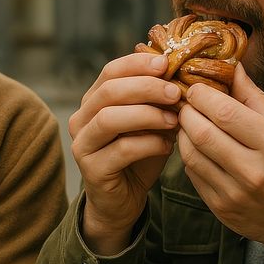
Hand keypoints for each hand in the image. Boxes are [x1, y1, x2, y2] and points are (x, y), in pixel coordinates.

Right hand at [69, 53, 181, 254]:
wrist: (122, 200)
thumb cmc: (138, 155)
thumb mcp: (150, 122)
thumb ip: (158, 100)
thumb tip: (182, 73)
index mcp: (93, 101)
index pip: (110, 72)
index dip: (137, 64)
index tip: (166, 63)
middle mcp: (81, 119)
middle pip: (109, 91)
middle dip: (145, 87)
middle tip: (175, 92)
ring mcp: (82, 145)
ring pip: (109, 119)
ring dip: (147, 115)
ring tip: (174, 120)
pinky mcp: (91, 170)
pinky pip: (121, 150)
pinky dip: (148, 144)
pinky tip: (167, 146)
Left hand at [177, 64, 263, 263]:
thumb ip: (254, 97)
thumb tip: (231, 66)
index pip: (224, 111)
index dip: (202, 95)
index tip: (196, 87)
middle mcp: (254, 170)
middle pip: (202, 131)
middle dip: (187, 111)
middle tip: (187, 103)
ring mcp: (235, 192)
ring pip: (191, 153)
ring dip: (183, 133)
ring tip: (189, 122)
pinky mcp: (221, 207)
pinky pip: (192, 174)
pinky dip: (189, 155)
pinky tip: (195, 146)